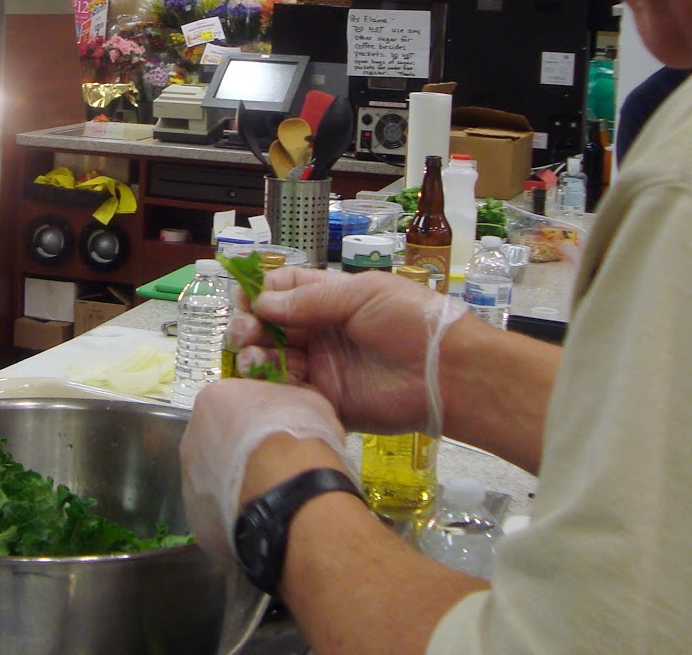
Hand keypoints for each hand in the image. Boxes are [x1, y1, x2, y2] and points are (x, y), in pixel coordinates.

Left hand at [180, 379, 347, 567]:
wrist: (293, 491)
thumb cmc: (298, 438)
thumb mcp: (307, 402)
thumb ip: (287, 402)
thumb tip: (290, 410)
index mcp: (213, 400)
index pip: (230, 404)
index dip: (256, 419)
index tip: (275, 430)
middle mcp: (192, 438)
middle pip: (216, 443)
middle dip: (240, 453)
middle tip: (271, 465)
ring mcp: (190, 482)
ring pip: (214, 482)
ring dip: (235, 487)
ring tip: (270, 496)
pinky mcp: (199, 520)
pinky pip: (218, 515)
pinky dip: (237, 517)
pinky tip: (262, 519)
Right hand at [228, 267, 466, 434]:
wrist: (447, 373)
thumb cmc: (410, 321)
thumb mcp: (362, 294)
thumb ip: (311, 299)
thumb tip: (263, 303)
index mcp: (331, 299)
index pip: (284, 291)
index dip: (261, 292)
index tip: (244, 296)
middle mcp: (321, 332)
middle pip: (271, 325)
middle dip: (251, 323)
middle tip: (244, 329)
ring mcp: (322, 366)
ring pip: (274, 357)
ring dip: (255, 352)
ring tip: (251, 351)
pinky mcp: (326, 400)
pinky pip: (289, 391)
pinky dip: (270, 384)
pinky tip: (261, 375)